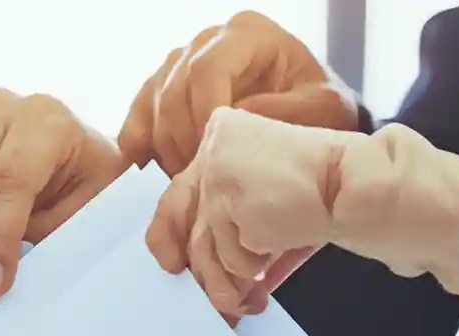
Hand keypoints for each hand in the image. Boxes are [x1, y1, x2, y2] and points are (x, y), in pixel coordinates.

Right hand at [118, 10, 358, 175]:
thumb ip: (287, 111)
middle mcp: (208, 39)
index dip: (202, 114)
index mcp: (248, 33)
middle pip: (173, 88)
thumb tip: (238, 119)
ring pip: (152, 102)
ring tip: (188, 178)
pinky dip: (136, 142)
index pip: (206, 69)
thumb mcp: (322, 109)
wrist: (308, 114)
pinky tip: (143, 167)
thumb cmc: (319, 107)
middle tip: (200, 177)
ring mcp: (181, 61)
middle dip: (182, 139)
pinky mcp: (163, 87)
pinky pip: (137, 113)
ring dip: (164, 147)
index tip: (213, 154)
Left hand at [145, 108, 458, 319]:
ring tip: (248, 301)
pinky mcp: (230, 202)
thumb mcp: (267, 207)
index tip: (170, 264)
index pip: (179, 192)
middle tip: (212, 300)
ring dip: (227, 283)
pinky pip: (232, 256)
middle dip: (196, 269)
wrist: (361, 187)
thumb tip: (204, 271)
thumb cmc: (327, 194)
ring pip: (206, 247)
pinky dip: (256, 267)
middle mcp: (212, 149)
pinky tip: (278, 256)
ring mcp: (217, 175)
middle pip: (180, 220)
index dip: (171, 234)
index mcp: (223, 135)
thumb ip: (232, 226)